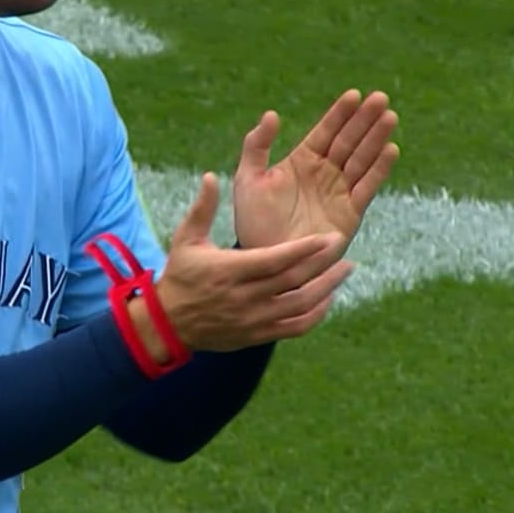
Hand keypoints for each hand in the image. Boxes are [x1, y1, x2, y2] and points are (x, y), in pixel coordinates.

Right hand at [144, 173, 353, 352]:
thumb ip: (202, 208)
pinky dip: (316, 314)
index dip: (304, 248)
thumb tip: (210, 176)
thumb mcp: (185, 239)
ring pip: (300, 305)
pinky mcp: (258, 336)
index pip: (275, 260)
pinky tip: (328, 297)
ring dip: (327, 287)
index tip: (326, 236)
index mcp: (229, 271)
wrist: (168, 323)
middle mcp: (244, 297)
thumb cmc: (179, 275)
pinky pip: (295, 328)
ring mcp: (253, 319)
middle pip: (293, 280)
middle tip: (342, 243)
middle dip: (322, 262)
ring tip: (345, 268)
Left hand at [232, 90, 399, 249]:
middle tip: (380, 98)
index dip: (340, 113)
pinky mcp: (350, 213)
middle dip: (364, 119)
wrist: (266, 260)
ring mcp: (339, 192)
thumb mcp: (248, 178)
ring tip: (389, 117)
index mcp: (302, 161)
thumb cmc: (253, 220)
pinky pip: (367, 187)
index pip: (325, 131)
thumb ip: (256, 146)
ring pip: (361, 159)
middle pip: (348, 140)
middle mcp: (324, 173)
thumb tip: (272, 114)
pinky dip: (379, 169)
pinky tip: (390, 149)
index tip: (354, 94)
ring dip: (376, 138)